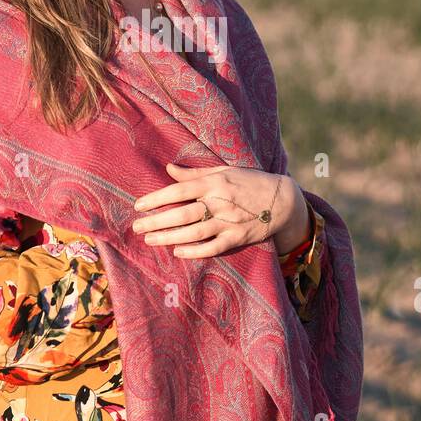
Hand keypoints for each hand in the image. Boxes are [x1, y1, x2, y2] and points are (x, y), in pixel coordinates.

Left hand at [131, 161, 306, 258]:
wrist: (283, 200)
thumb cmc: (249, 182)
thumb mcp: (223, 171)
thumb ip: (195, 174)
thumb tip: (168, 168)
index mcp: (214, 183)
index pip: (179, 190)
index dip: (157, 199)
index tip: (139, 206)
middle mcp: (220, 202)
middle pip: (182, 214)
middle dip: (157, 221)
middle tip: (137, 228)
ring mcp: (229, 221)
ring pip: (194, 232)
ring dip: (169, 237)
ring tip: (150, 240)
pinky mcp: (238, 237)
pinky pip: (213, 247)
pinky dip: (195, 251)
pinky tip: (178, 252)